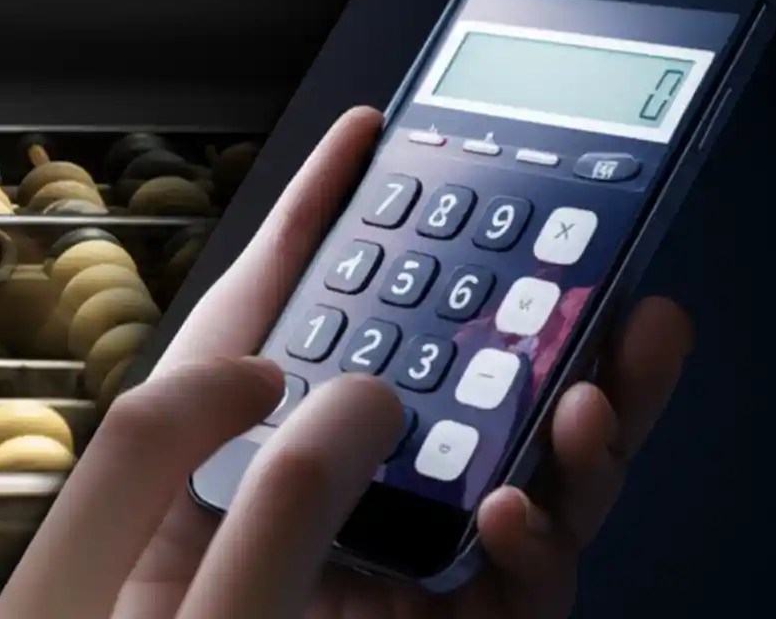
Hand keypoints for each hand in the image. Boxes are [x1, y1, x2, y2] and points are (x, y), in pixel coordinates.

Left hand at [0, 107, 693, 618]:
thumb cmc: (151, 544)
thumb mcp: (188, 398)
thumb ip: (247, 302)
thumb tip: (330, 210)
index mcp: (351, 419)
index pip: (438, 335)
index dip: (480, 265)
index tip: (521, 196)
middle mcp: (405, 482)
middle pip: (518, 407)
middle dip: (580, 351)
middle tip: (624, 295)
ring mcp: (437, 557)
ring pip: (549, 492)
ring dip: (590, 437)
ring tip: (597, 390)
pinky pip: (523, 593)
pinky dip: (533, 547)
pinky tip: (510, 506)